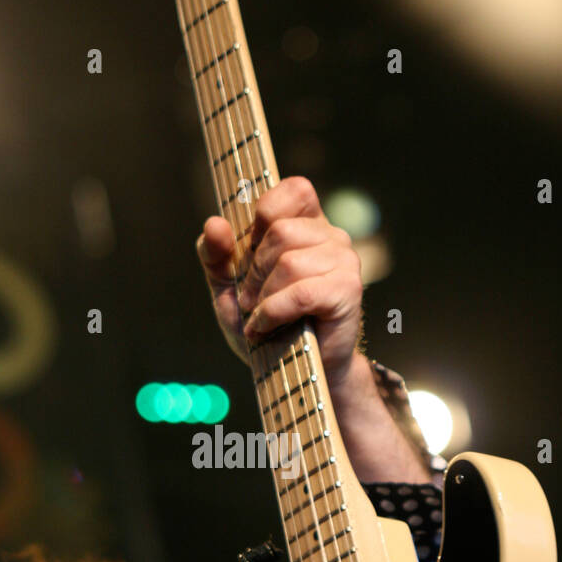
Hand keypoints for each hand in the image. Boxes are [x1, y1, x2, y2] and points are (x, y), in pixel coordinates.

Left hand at [196, 176, 363, 388]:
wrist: (294, 372)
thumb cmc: (266, 323)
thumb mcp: (228, 286)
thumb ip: (215, 254)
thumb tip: (215, 224)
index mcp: (309, 223)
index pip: (294, 190)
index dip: (265, 215)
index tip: (250, 251)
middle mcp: (333, 236)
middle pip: (281, 231)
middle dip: (254, 270)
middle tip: (250, 299)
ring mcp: (344, 262)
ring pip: (289, 262)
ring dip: (263, 296)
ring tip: (260, 316)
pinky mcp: (347, 291)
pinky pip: (300, 292)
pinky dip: (272, 312)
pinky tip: (265, 326)